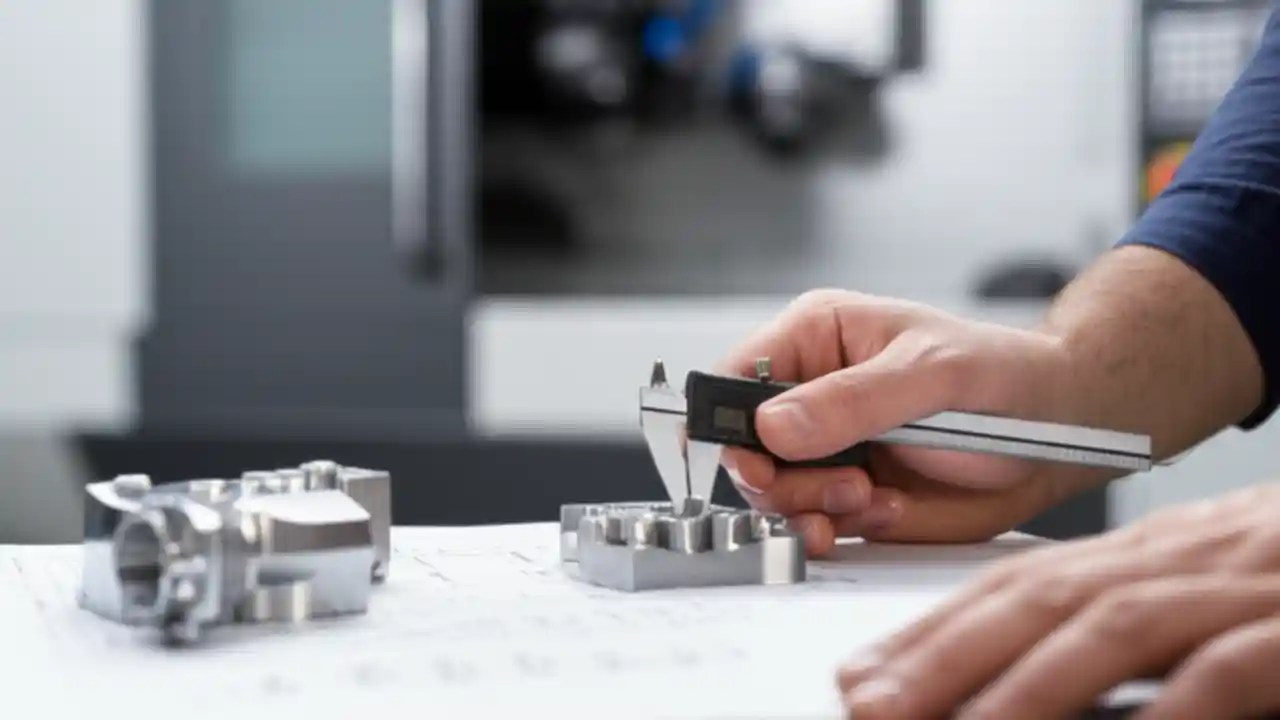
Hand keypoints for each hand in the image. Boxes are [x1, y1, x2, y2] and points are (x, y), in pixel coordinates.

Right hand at [715, 289, 1100, 554]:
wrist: (1059, 438)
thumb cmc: (1005, 380)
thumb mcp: (933, 375)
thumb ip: (854, 399)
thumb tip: (772, 425)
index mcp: (816, 339)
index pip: (736, 376)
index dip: (731, 422)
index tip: (758, 460)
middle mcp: (811, 393)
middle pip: (744, 447)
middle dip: (782, 479)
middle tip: (843, 485)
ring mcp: (826, 448)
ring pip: (771, 493)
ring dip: (813, 507)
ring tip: (872, 496)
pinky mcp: (846, 492)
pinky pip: (810, 522)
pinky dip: (838, 530)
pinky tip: (885, 511)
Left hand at [835, 483, 1279, 718]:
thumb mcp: (1202, 598)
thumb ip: (1126, 638)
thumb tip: (1029, 685)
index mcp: (1144, 556)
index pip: (1014, 586)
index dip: (932, 630)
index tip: (864, 674)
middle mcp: (1177, 560)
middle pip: (1037, 600)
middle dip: (943, 657)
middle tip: (867, 706)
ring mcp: (1241, 586)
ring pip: (1112, 626)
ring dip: (1025, 685)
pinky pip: (1231, 663)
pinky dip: (1177, 704)